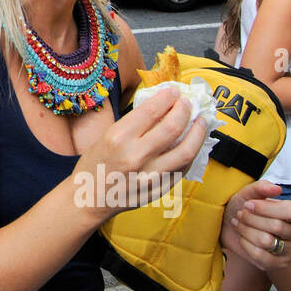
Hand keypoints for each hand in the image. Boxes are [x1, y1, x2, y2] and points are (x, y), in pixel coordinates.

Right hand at [73, 87, 208, 216]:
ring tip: (201, 122)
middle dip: (184, 110)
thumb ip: (133, 123)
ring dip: (198, 132)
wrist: (89, 199)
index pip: (151, 111)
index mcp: (118, 138)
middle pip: (172, 127)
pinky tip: (192, 144)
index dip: (167, 97)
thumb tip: (162, 106)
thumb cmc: (94, 164)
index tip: (174, 91)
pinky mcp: (159, 190)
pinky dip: (191, 153)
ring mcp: (149, 176)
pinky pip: (182, 169)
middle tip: (187, 103)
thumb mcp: (106, 136)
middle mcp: (135, 156)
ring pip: (186, 151)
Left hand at [220, 181, 290, 270]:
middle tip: (240, 214)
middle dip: (252, 219)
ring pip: (267, 242)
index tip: (248, 204)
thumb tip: (276, 189)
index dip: (266, 208)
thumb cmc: (246, 208)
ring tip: (240, 224)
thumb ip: (262, 187)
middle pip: (277, 227)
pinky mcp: (278, 264)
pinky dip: (246, 245)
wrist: (232, 226)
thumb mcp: (250, 193)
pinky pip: (260, 256)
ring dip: (246, 231)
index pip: (290, 211)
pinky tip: (243, 238)